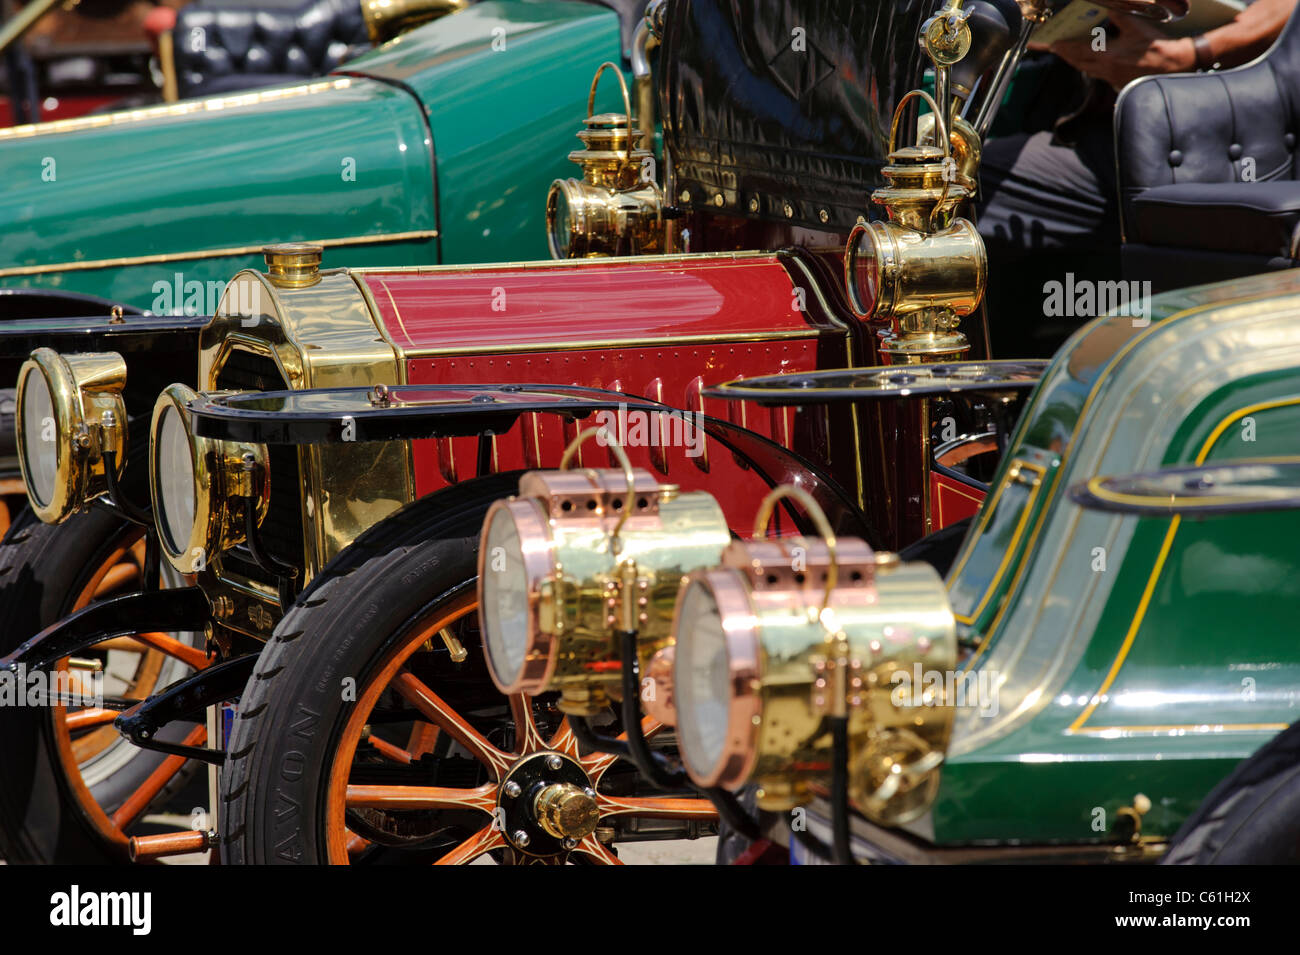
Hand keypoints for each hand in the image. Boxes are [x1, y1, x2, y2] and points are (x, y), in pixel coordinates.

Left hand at [1028, 11, 1196, 89]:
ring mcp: (1111, 78)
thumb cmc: (1156, 47)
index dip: (1062, 48)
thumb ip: (1120, 16)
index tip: (1051, 44)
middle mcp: (1105, 69)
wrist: (1174, 66)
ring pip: (1087, 69)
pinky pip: (1098, 74)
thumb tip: (1110, 6)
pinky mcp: (1118, 82)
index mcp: (1107, 56)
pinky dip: (1090, 66)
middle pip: (1078, 62)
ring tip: (1068, 53)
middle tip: (1054, 47)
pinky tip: (1091, 61)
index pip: (1077, 52)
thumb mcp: (1137, 26)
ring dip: (1076, 61)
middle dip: (1065, 54)